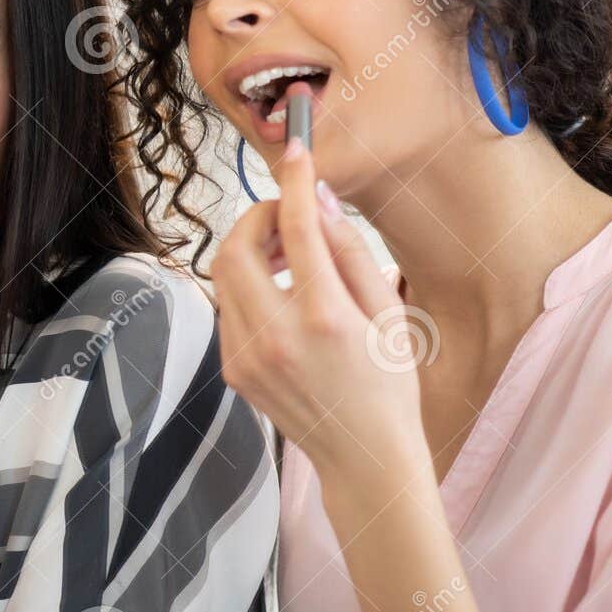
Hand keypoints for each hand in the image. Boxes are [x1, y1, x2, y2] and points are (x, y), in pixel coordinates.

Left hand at [210, 136, 429, 495]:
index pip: (295, 230)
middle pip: (235, 247)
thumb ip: (348, 250)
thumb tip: (317, 199)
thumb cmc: (387, 381)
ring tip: (291, 259)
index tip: (297, 155)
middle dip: (256, 219)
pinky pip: (226, 306)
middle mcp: (276, 338)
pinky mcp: (232, 369)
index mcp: (324, 319)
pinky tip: (282, 297)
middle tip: (287, 220)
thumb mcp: (387, 311)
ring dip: (250, 251)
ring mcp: (246, 356)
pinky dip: (247, 287)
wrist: (364, 456)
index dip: (294, 183)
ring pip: (223, 275)